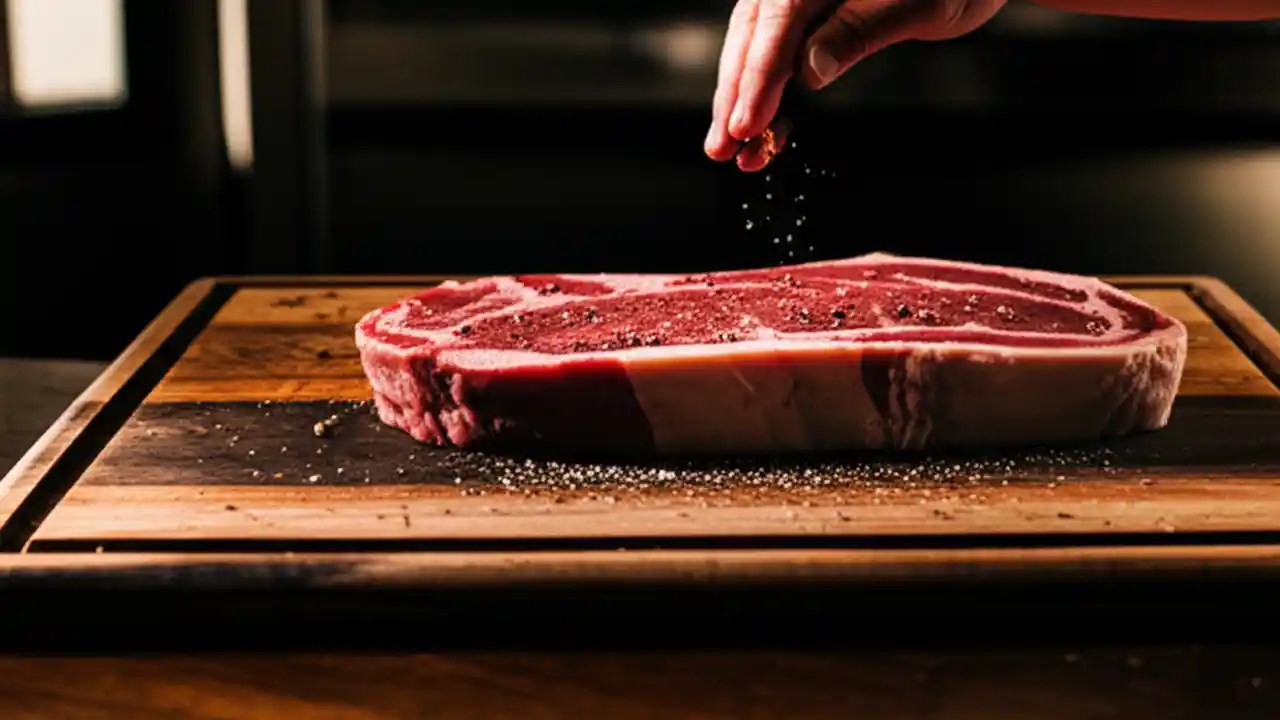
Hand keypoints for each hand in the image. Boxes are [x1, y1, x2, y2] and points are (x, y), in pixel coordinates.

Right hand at [704, 0, 1007, 170]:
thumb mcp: (920, 5)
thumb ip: (858, 32)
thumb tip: (807, 71)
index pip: (776, 23)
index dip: (758, 78)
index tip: (746, 124)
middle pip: (752, 33)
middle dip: (734, 95)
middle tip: (721, 149)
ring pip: (752, 41)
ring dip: (739, 97)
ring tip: (732, 148)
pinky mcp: (804, 5)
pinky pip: (771, 42)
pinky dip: (761, 84)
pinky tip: (756, 122)